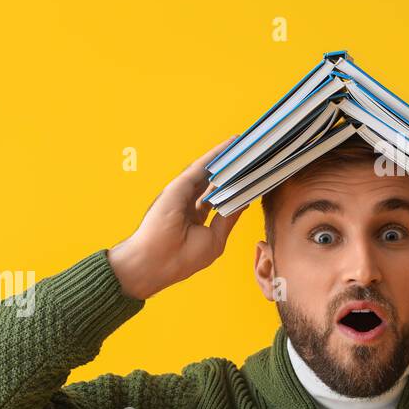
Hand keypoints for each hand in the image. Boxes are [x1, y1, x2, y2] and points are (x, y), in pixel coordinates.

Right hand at [107, 136, 244, 299]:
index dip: (233, 189)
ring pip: (208, 172)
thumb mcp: (214, 239)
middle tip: (251, 156)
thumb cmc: (181, 258)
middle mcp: (187, 204)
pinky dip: (215, 155)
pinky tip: (230, 145)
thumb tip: (243, 201)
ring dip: (226, 158)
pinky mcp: (178, 187)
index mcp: (194, 220)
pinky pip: (200, 167)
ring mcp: (182, 194)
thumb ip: (228, 218)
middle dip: (231, 171)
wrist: (157, 262)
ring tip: (245, 145)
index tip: (251, 178)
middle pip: (213, 183)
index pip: (217, 199)